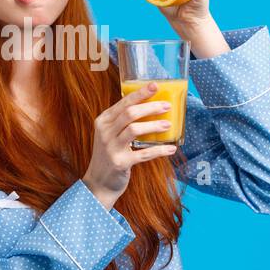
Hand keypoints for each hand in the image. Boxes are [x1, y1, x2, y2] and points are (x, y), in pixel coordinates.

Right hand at [81, 82, 177, 209]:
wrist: (98, 183)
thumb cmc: (109, 155)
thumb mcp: (109, 134)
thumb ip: (122, 121)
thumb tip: (149, 106)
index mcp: (103, 121)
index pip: (123, 102)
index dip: (141, 93)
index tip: (156, 86)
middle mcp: (105, 132)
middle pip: (130, 113)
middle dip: (151, 107)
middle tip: (167, 106)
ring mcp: (111, 148)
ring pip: (135, 130)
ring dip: (154, 126)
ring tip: (168, 125)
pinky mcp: (120, 163)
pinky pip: (143, 154)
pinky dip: (159, 150)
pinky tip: (171, 149)